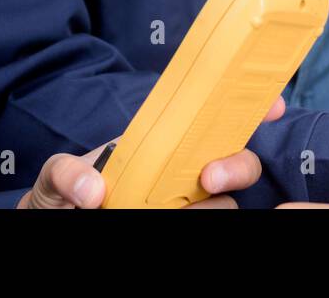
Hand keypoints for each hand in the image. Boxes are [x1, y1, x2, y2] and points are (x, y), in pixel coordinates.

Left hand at [18, 96, 287, 207]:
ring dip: (207, 207)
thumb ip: (67, 173)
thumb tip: (94, 192)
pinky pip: (212, 220)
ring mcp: (188, 207)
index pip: (212, 120)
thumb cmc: (61, 199)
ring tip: (165, 211)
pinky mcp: (187, 224)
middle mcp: (185, 175)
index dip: (248, 106)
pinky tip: (175, 217)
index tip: (273, 102)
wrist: (59, 221)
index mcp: (163, 145)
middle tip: (206, 177)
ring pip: (226, 206)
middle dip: (236, 166)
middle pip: (239, 165)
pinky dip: (199, 218)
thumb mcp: (55, 179)